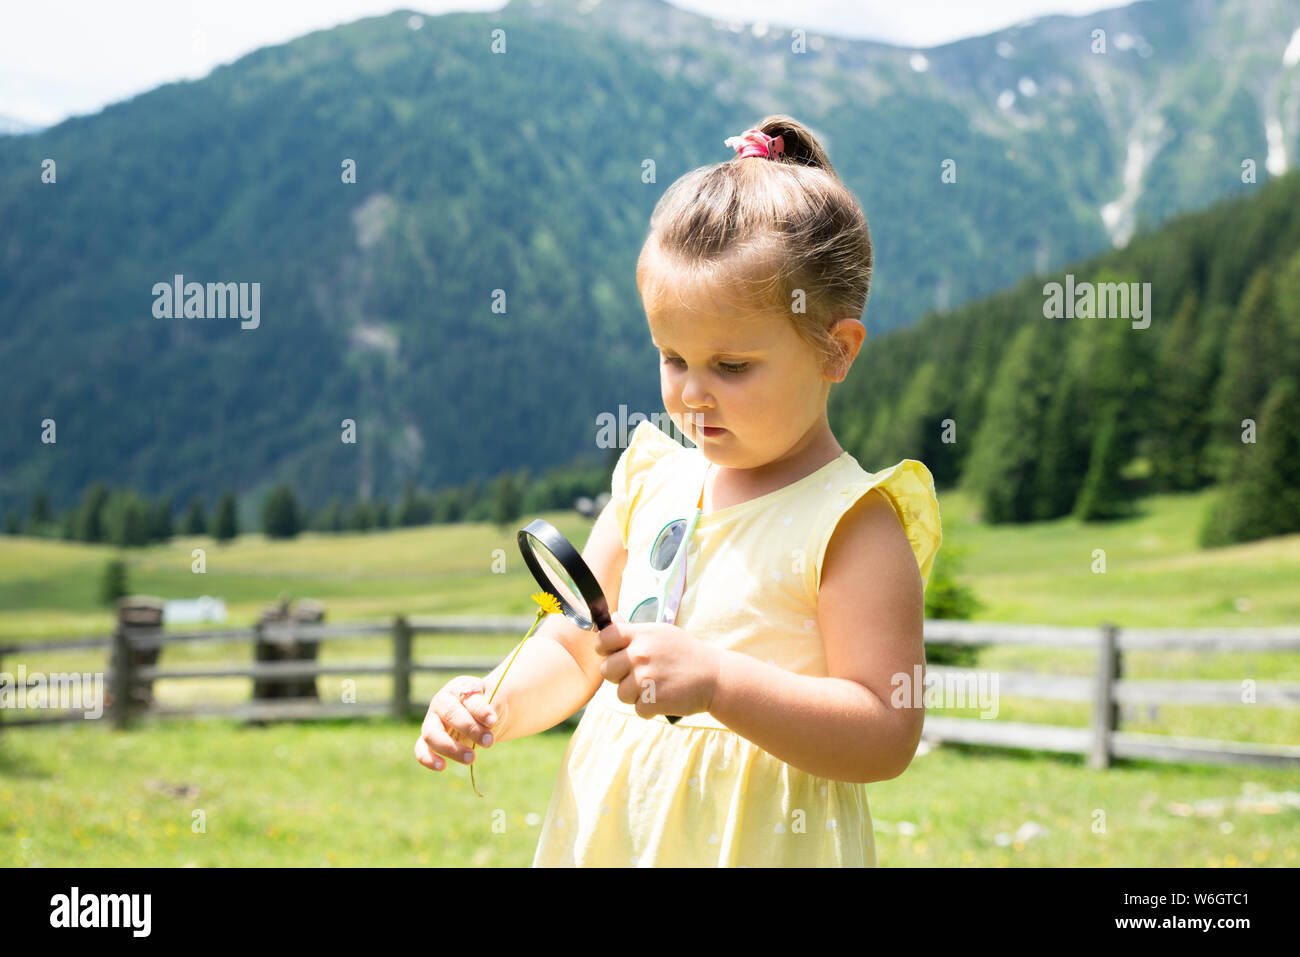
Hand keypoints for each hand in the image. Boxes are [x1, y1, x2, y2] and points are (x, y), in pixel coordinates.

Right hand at [414, 675, 502, 772]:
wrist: (484, 718)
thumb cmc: (489, 706)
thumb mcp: (493, 700)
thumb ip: (486, 705)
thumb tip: (479, 706)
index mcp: (457, 688)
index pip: (465, 696)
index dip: (479, 709)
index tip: (492, 720)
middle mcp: (441, 703)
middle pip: (449, 714)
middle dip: (470, 728)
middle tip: (489, 740)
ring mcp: (432, 721)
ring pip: (432, 734)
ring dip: (452, 748)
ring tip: (472, 758)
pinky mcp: (428, 740)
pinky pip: (421, 749)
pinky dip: (428, 759)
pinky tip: (442, 766)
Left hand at [594, 611, 721, 718]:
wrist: (714, 676)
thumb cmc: (686, 653)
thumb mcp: (662, 633)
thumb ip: (633, 630)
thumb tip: (612, 619)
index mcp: (641, 635)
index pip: (604, 638)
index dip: (603, 648)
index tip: (612, 654)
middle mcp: (641, 654)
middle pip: (606, 670)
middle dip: (619, 676)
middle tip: (639, 675)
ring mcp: (646, 678)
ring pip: (621, 694)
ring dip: (635, 695)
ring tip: (656, 686)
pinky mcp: (653, 700)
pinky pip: (638, 709)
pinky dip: (649, 708)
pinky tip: (664, 697)